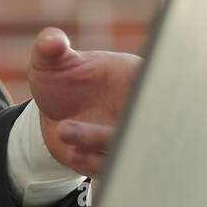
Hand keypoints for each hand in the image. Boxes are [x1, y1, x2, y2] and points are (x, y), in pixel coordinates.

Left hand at [28, 27, 142, 177]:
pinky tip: (73, 154)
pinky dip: (94, 163)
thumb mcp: (50, 62)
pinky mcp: (117, 159)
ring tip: (64, 130)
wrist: (52, 117)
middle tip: (91, 114)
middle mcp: (139, 108)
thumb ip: (49, 47)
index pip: (157, 78)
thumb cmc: (60, 82)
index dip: (152, 84)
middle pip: (147, 116)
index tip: (132, 89)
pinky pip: (114, 166)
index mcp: (135, 75)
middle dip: (123, 117)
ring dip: (96, 139)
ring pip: (127, 142)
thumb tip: (52, 40)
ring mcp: (130, 135)